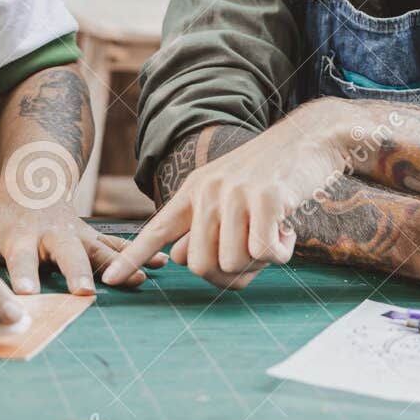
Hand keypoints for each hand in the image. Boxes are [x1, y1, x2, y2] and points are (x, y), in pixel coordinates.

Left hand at [0, 193, 165, 294]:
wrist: (34, 181)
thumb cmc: (0, 216)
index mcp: (21, 237)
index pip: (20, 259)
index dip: (22, 276)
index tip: (25, 295)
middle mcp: (53, 235)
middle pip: (66, 254)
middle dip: (76, 272)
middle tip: (84, 293)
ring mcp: (77, 235)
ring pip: (100, 250)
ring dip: (119, 265)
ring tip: (139, 279)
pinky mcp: (94, 237)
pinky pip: (118, 246)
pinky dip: (140, 255)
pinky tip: (160, 265)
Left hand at [102, 114, 347, 290]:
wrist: (310, 138)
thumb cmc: (271, 175)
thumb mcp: (229, 194)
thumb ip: (202, 226)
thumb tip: (179, 259)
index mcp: (195, 191)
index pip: (156, 228)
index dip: (131, 257)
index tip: (109, 281)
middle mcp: (209, 191)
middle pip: (200, 266)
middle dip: (229, 275)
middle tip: (253, 257)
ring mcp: (236, 193)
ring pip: (232, 263)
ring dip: (260, 262)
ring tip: (273, 234)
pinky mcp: (266, 198)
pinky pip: (264, 253)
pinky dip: (281, 253)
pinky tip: (288, 229)